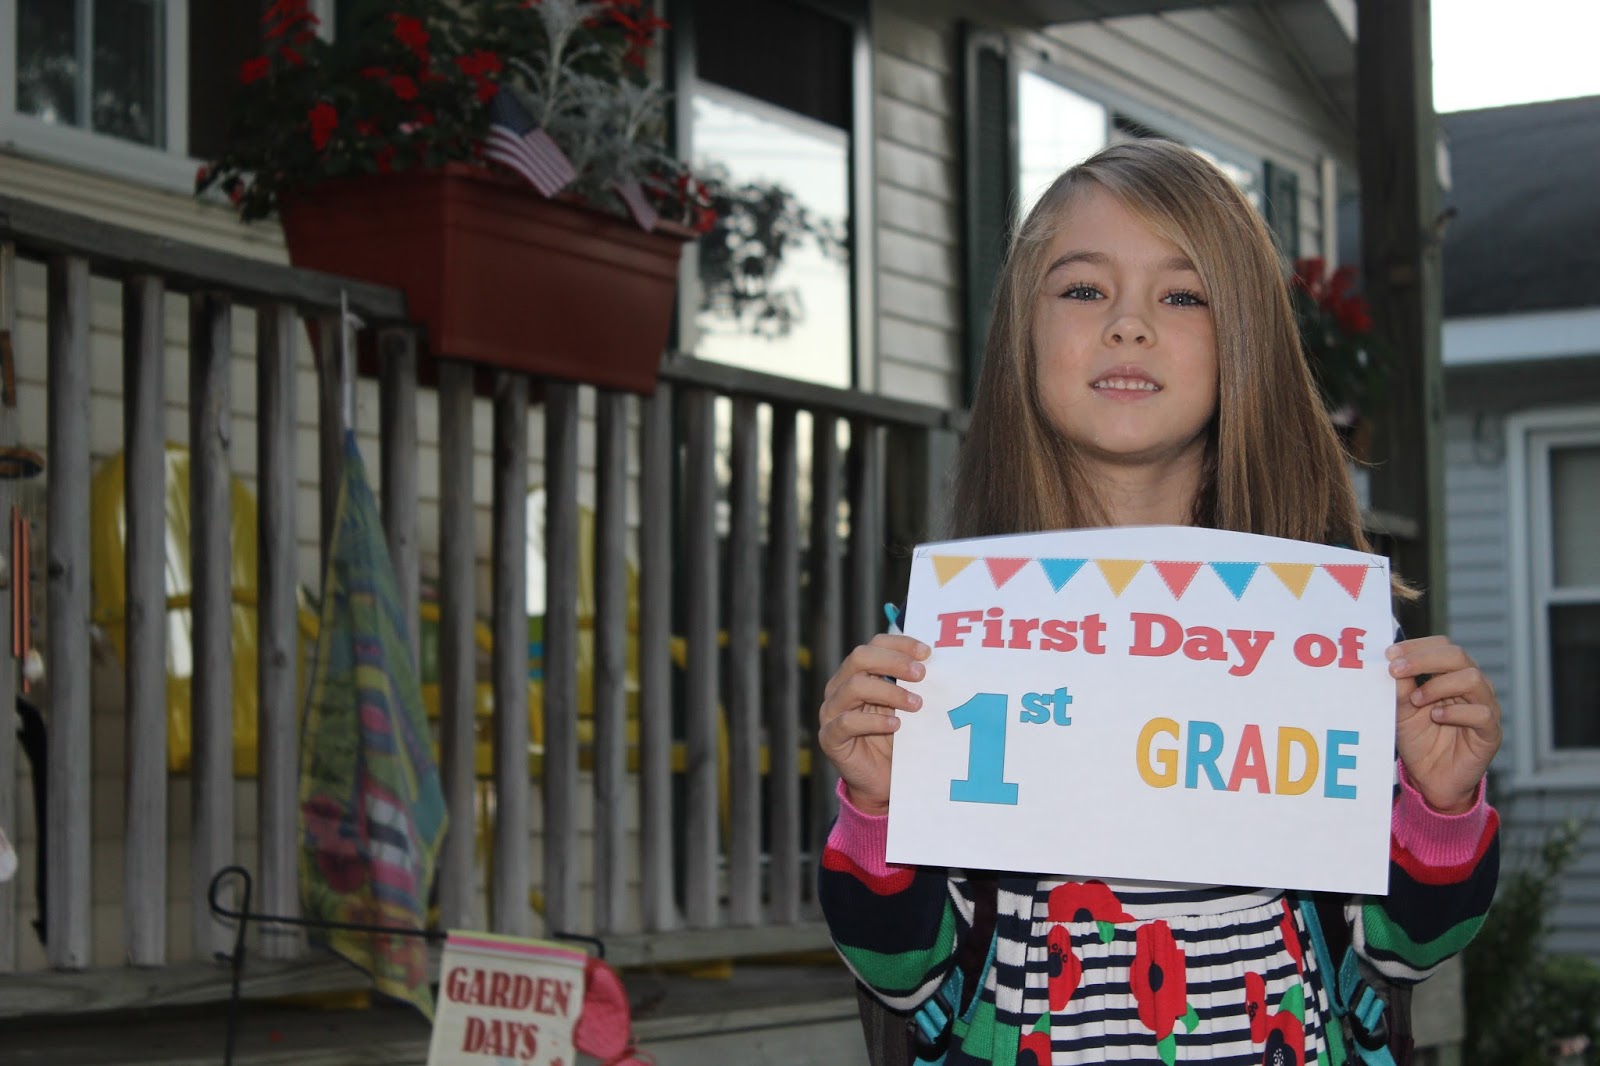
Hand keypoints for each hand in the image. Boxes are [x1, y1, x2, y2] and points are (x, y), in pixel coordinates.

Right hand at [817, 634, 929, 815]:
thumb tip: (939, 663)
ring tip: (916, 705)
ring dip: (889, 692)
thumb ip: (913, 685)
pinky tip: (896, 725)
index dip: (900, 644)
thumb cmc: (896, 739)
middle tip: (921, 674)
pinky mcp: (830, 737)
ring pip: (854, 687)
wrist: (881, 781)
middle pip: (860, 657)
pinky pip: (847, 722)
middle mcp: (840, 687)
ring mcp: (831, 711)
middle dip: (893, 662)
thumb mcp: (906, 706)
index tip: (927, 653)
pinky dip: (873, 721)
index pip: (875, 644)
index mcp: (858, 673)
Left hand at [1388, 636, 1501, 813]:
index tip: (1390, 654)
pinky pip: (1482, 712)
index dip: (1416, 646)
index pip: (1441, 646)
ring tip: (1416, 699)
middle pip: (1458, 655)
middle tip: (1396, 669)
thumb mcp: (1401, 710)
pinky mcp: (1490, 732)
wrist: (1430, 778)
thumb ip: (1399, 686)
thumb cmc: (1419, 739)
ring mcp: (1484, 706)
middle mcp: (1471, 686)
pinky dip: (1456, 712)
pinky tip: (1436, 717)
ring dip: (1439, 685)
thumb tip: (1390, 660)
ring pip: (1472, 678)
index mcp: (1449, 674)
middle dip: (1423, 659)